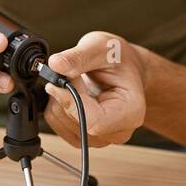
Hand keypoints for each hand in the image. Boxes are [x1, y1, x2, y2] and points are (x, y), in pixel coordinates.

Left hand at [43, 31, 147, 147]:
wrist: (124, 68)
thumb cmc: (119, 59)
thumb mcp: (101, 47)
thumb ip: (79, 57)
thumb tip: (55, 64)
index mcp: (131, 113)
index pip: (93, 121)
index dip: (71, 102)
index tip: (60, 80)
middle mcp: (118, 132)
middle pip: (76, 123)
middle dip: (66, 95)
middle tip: (74, 73)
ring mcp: (101, 138)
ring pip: (62, 123)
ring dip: (59, 99)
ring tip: (76, 81)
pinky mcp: (84, 136)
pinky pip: (57, 124)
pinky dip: (56, 105)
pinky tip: (70, 92)